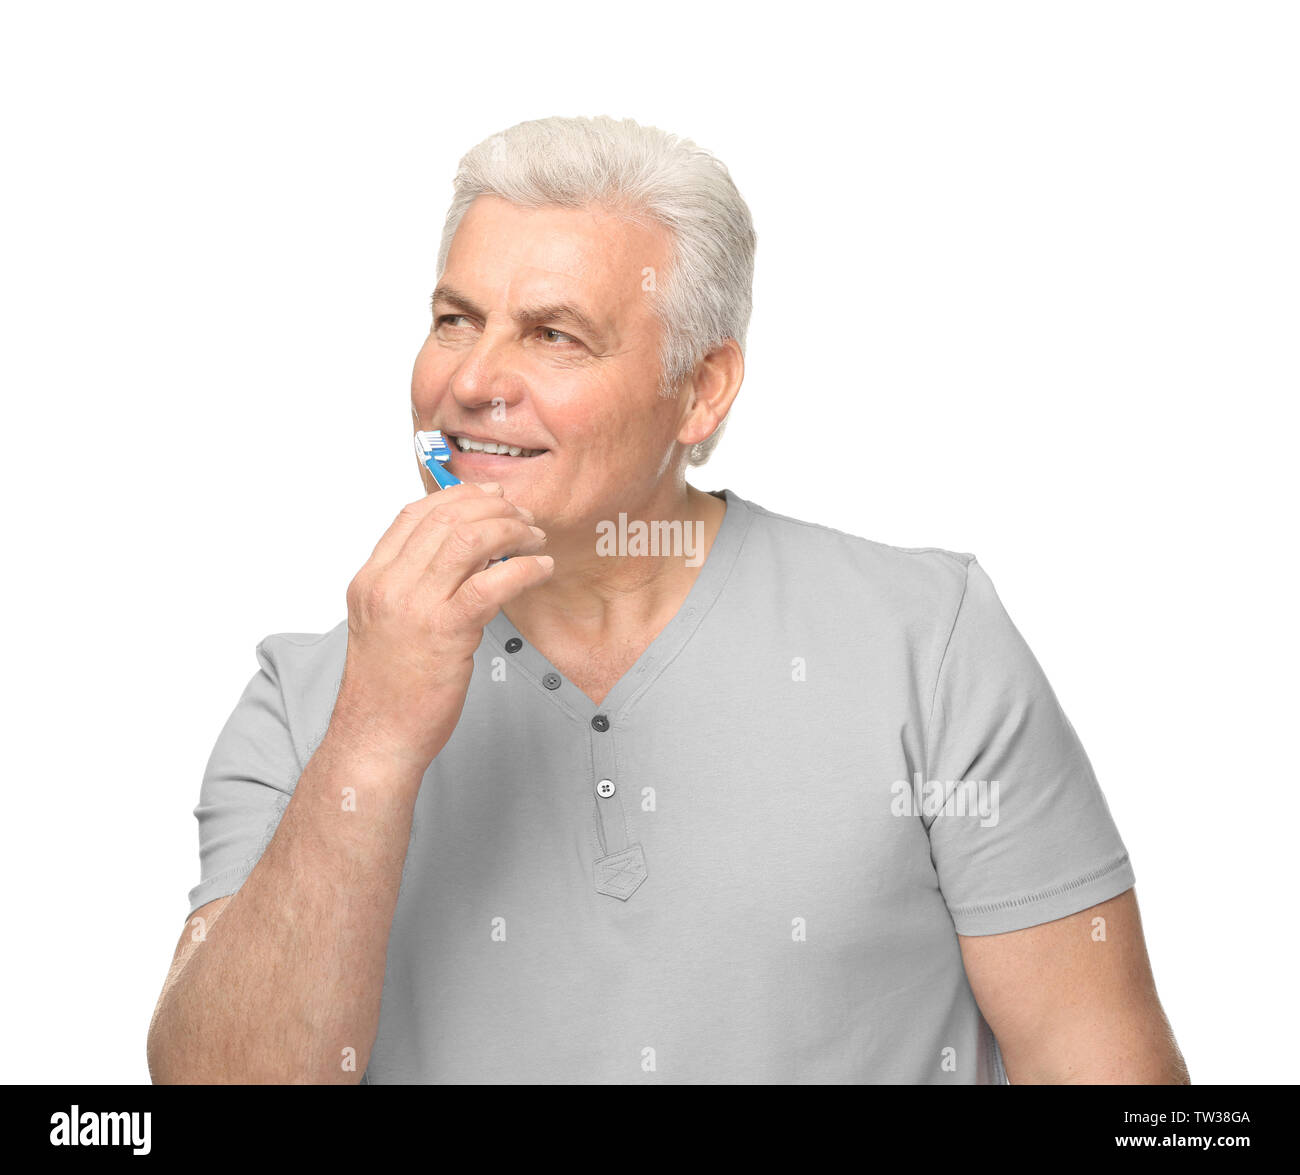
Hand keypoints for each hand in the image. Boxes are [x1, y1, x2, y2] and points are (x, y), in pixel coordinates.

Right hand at [330, 481, 550, 771]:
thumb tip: (464, 555)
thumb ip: (415, 586)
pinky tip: (542, 568)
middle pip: (445, 518)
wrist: (376, 737)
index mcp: (370, 579)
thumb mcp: (388, 623)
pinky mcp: (444, 632)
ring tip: (536, 539)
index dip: (458, 495)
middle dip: (494, 509)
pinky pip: (492, 583)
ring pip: (469, 539)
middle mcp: (387, 585)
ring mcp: (413, 607)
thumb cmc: (389, 688)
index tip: (492, 496)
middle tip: (524, 517)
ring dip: (512, 531)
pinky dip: (524, 568)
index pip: (413, 513)